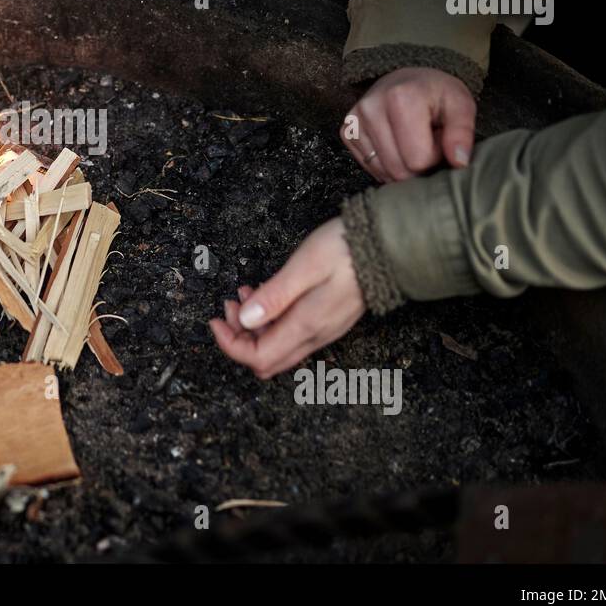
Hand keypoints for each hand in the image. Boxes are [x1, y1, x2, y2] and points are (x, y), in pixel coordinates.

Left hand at [209, 218, 364, 378]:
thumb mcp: (304, 267)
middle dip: (239, 338)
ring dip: (254, 326)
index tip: (216, 320)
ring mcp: (323, 330)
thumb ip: (274, 296)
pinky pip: (292, 333)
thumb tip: (245, 320)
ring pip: (278, 347)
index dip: (230, 345)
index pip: (258, 358)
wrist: (389, 245)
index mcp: (306, 326)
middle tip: (230, 306)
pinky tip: (266, 294)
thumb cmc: (346, 250)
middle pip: (266, 359)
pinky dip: (271, 319)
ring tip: (245, 293)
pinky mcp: (327, 320)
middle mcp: (315, 336)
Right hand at [340, 67, 475, 181]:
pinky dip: (386, 164)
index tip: (439, 138)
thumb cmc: (436, 94)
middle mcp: (370, 108)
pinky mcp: (346, 131)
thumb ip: (462, 133)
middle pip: (398, 170)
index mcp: (400, 98)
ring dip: (403, 165)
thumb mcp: (461, 105)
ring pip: (383, 172)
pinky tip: (396, 145)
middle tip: (427, 142)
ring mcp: (354, 120)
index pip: (418, 160)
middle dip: (419, 165)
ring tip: (412, 142)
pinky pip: (369, 167)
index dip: (435, 156)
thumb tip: (459, 162)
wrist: (407, 80)